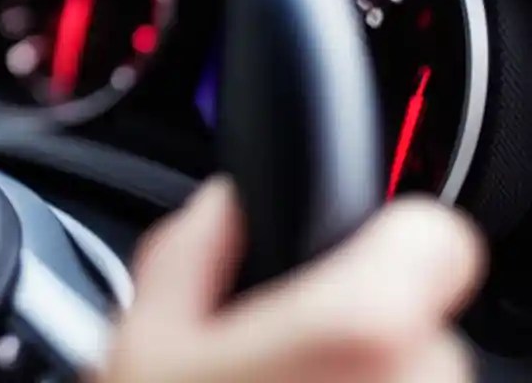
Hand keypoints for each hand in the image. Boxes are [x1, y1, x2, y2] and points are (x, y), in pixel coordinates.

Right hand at [100, 180, 485, 382]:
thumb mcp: (140, 345)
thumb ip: (185, 254)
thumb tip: (217, 211)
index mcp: (362, 326)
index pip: (434, 233)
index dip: (384, 238)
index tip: (343, 255)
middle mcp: (426, 380)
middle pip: (415, 316)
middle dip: (352, 325)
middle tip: (272, 361)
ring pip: (413, 377)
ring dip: (362, 380)